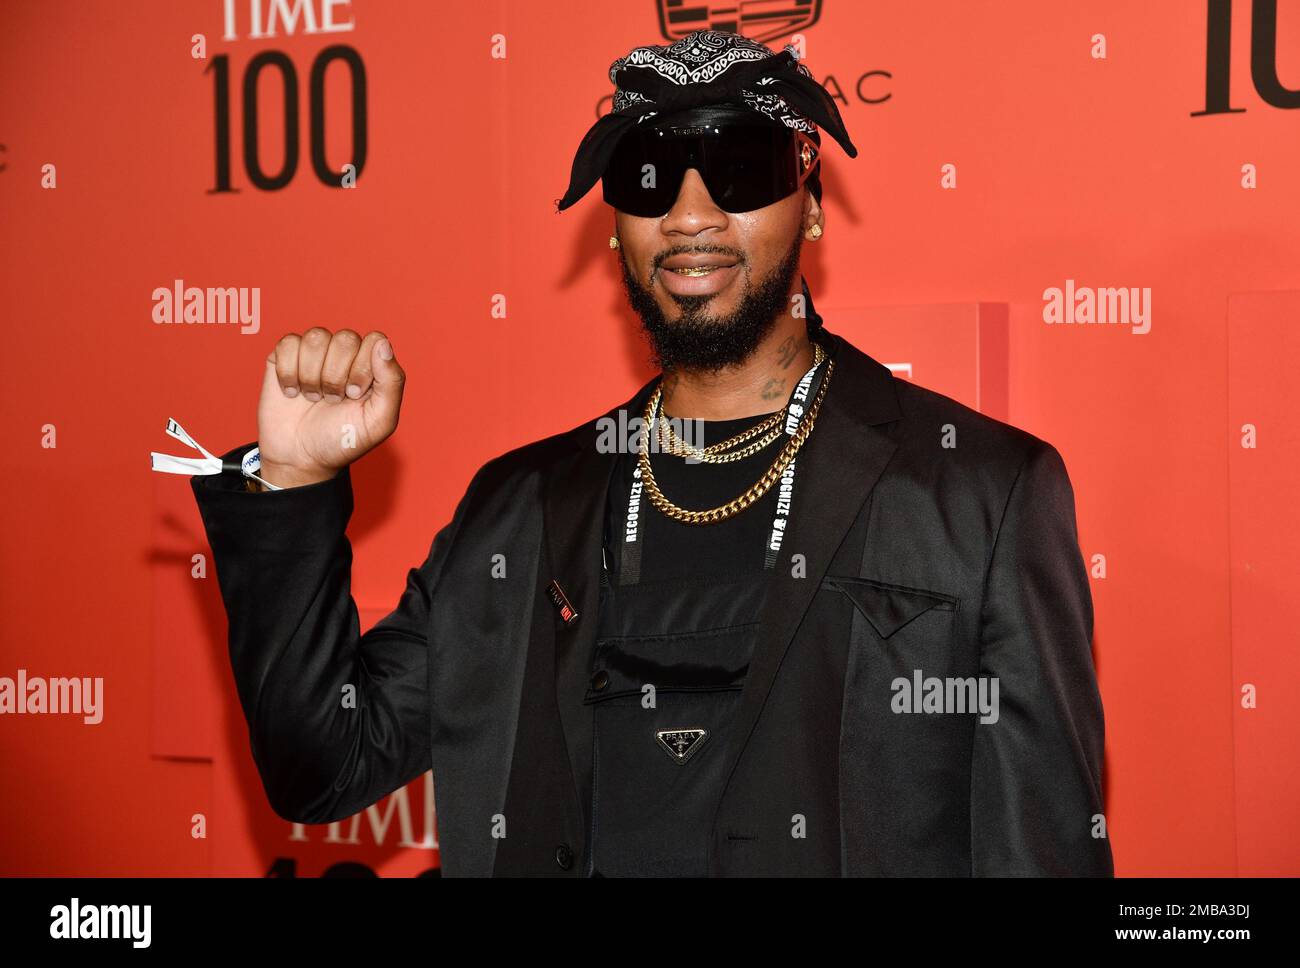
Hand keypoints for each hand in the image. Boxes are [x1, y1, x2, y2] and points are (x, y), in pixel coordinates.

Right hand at [256, 328, 404, 486]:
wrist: (301, 458)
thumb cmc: (343, 440)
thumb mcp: (379, 421)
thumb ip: (392, 382)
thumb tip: (383, 344)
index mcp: (372, 365)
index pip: (374, 340)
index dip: (363, 367)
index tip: (354, 395)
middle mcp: (345, 354)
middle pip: (345, 338)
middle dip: (337, 376)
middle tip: (333, 400)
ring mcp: (315, 353)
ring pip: (316, 338)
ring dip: (312, 375)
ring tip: (314, 398)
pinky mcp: (285, 356)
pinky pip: (288, 343)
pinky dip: (289, 373)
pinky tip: (292, 392)